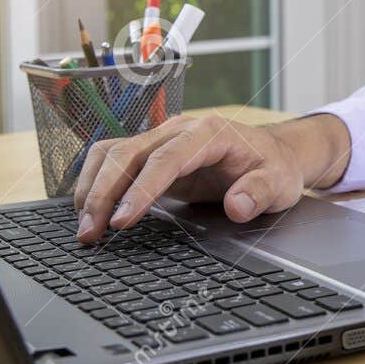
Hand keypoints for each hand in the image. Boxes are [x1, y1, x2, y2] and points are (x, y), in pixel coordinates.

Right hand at [73, 113, 350, 242]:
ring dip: (92, 188)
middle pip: (127, 153)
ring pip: (112, 154)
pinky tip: (90, 212)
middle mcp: (178, 131)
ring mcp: (162, 140)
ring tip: (84, 228)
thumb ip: (260, 193)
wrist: (274, 153)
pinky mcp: (152, 155)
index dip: (140, 190)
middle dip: (103, 193)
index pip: (165, 159)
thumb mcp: (280, 183)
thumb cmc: (275, 167)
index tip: (122, 220)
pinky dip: (97, 184)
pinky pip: (115, 162)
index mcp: (208, 133)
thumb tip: (237, 206)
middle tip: (90, 233)